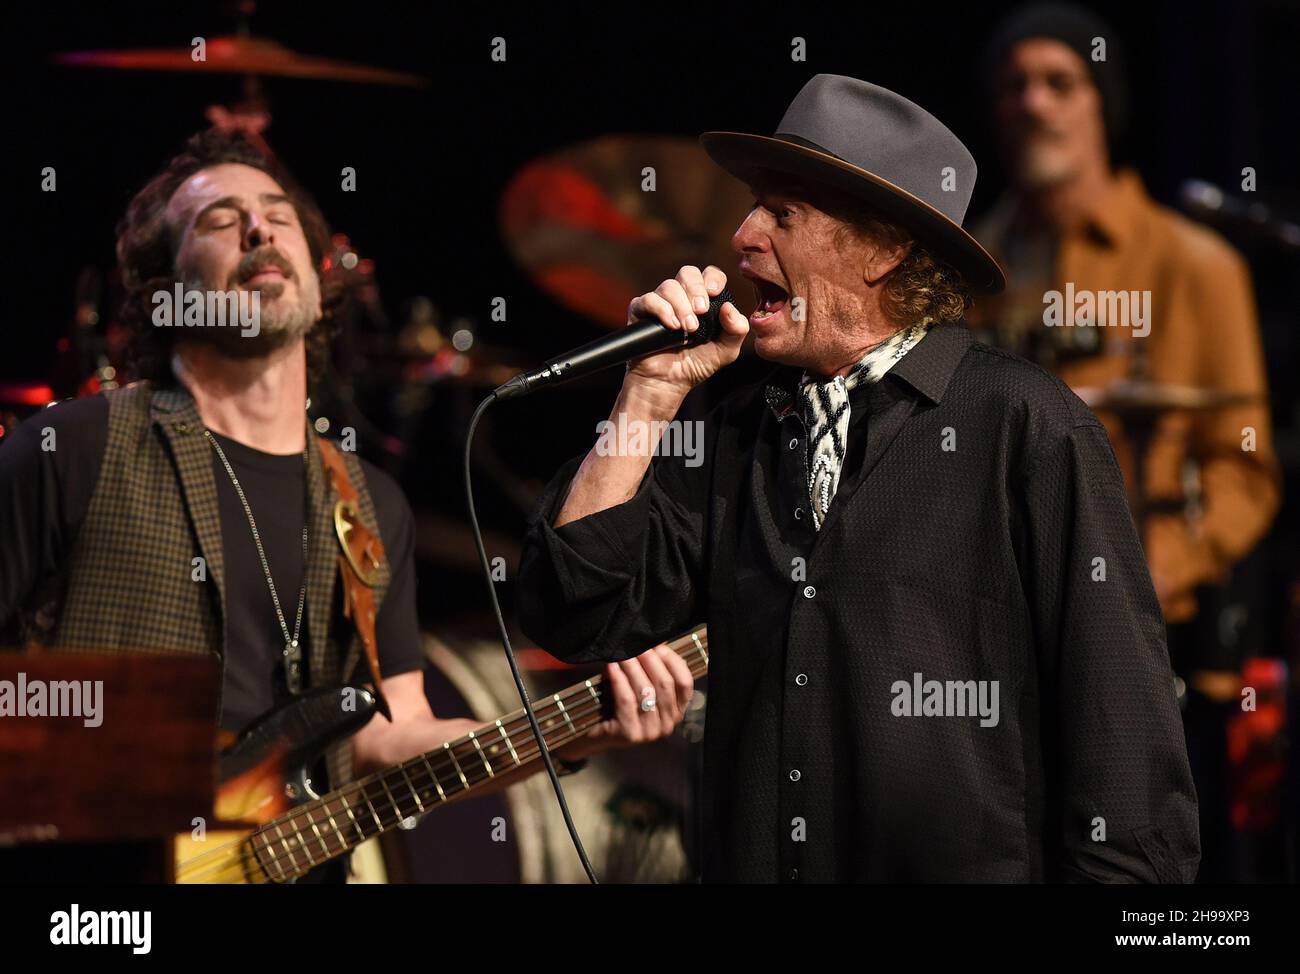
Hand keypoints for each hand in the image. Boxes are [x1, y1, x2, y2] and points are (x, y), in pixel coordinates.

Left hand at [556, 644, 694, 759]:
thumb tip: (658, 641)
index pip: (685, 683)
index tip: (658, 646)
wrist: (592, 733)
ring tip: (621, 653)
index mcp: (676, 711)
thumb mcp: (639, 684)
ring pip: (646, 691)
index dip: (673, 661)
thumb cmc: (616, 703)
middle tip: (636, 646)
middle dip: (650, 660)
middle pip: (665, 684)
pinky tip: (611, 667)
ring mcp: (650, 732)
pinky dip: (619, 680)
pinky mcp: (630, 734)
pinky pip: (627, 700)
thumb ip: (651, 667)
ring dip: (632, 667)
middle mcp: (668, 725)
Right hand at [624, 264, 748, 400]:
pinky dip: (662, 310)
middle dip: (696, 288)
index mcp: (702, 300)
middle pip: (687, 272)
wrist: (669, 383)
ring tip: (688, 329)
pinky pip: (648, 299)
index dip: (712, 278)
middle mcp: (681, 297)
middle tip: (702, 311)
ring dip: (681, 306)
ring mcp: (660, 303)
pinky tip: (671, 326)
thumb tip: (729, 307)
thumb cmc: (696, 364)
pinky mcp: (640, 313)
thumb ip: (736, 330)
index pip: (709, 275)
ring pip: (668, 286)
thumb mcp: (726, 350)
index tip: (715, 293)